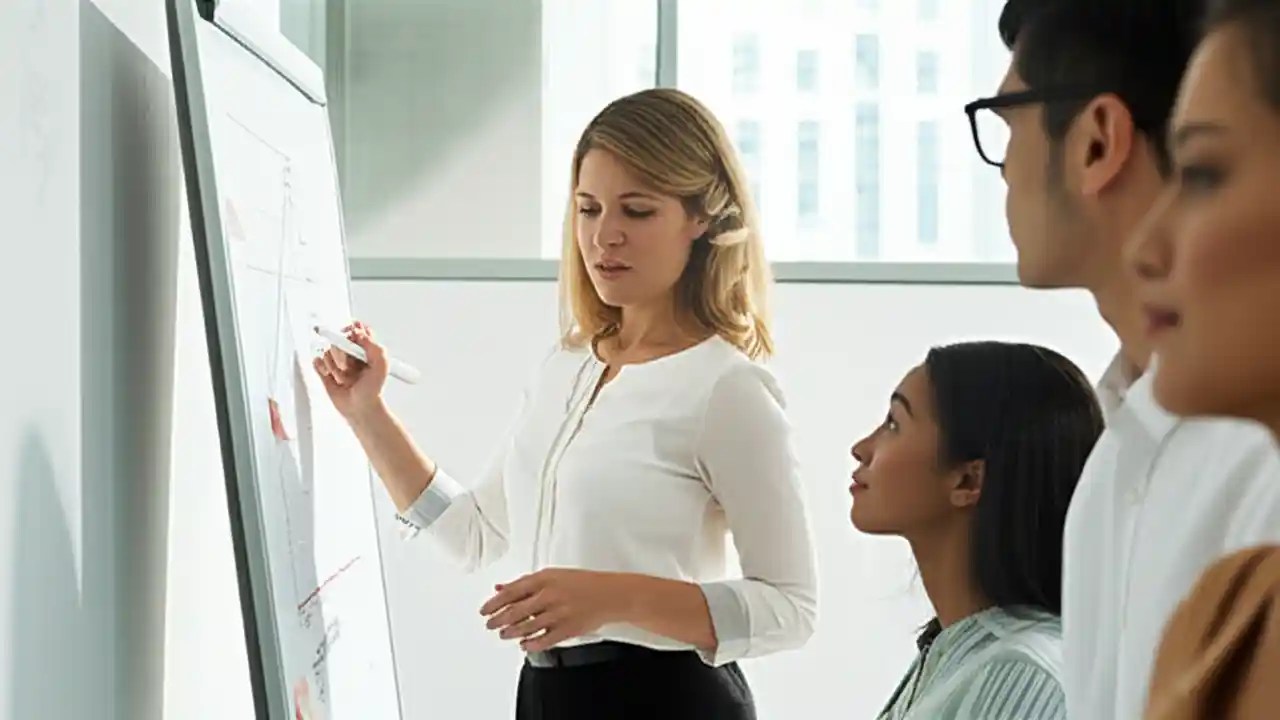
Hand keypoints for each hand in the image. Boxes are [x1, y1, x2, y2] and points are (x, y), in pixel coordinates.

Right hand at [313, 321, 388, 420]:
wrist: (361, 408)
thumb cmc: (373, 389)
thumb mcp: (381, 363)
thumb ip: (372, 344)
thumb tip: (357, 332)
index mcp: (365, 348)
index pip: (354, 329)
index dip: (351, 332)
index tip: (351, 339)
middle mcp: (350, 352)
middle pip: (338, 340)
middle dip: (342, 353)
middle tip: (350, 366)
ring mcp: (337, 361)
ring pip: (327, 351)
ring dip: (334, 365)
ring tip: (344, 377)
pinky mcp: (326, 371)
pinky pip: (317, 361)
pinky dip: (322, 367)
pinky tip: (330, 375)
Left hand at [480, 568, 629, 652]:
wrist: (610, 594)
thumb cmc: (582, 583)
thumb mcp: (553, 575)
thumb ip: (526, 583)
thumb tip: (500, 587)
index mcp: (545, 579)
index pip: (512, 591)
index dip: (494, 603)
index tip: (484, 610)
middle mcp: (550, 595)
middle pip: (516, 611)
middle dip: (499, 620)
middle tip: (490, 625)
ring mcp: (559, 613)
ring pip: (527, 626)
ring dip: (512, 632)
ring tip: (504, 634)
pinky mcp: (567, 629)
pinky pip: (543, 640)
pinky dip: (531, 644)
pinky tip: (524, 644)